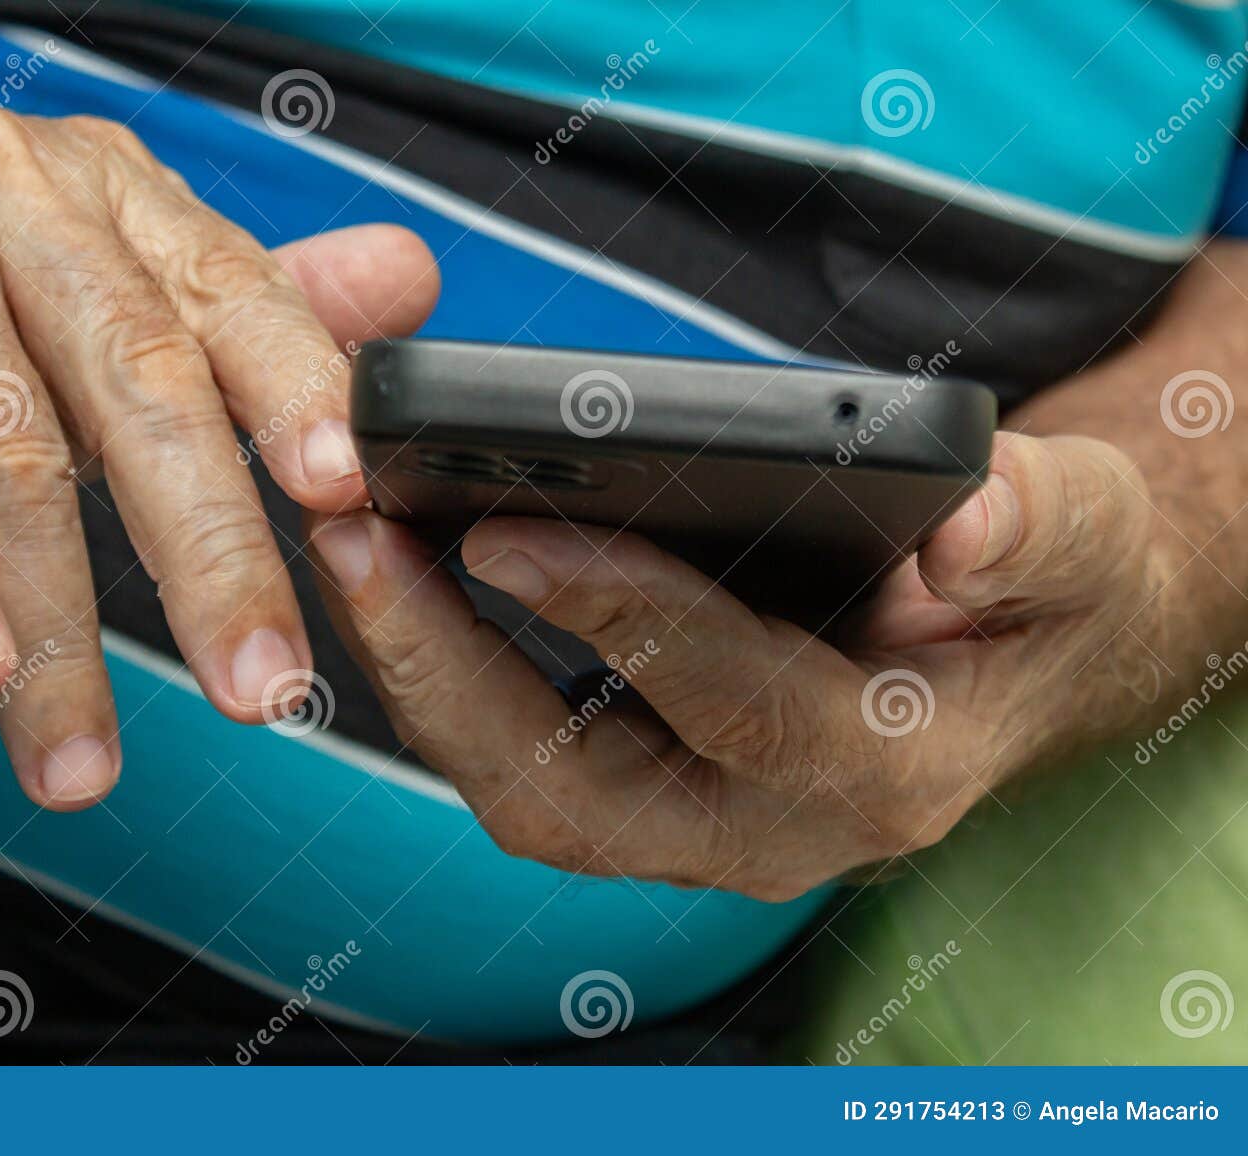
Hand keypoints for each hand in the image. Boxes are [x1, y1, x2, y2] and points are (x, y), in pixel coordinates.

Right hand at [0, 104, 436, 808]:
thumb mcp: (106, 322)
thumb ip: (253, 315)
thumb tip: (410, 283)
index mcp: (110, 195)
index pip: (231, 291)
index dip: (295, 392)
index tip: (345, 500)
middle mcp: (6, 187)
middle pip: (136, 378)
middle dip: (210, 552)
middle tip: (264, 689)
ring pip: (3, 445)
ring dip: (58, 623)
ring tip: (85, 756)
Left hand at [308, 432, 1168, 898]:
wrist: (1019, 654)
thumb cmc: (1043, 588)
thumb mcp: (1083, 539)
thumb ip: (1042, 530)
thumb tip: (965, 528)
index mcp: (885, 768)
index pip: (734, 703)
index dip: (621, 618)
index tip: (501, 529)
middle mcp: (771, 830)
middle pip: (570, 794)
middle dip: (449, 673)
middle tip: (355, 538)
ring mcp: (695, 826)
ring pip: (519, 789)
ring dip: (420, 674)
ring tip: (347, 540)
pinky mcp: (645, 792)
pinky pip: (517, 756)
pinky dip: (444, 671)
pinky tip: (395, 572)